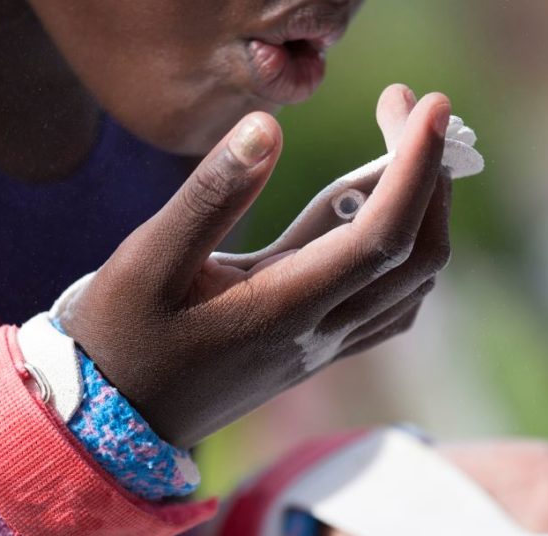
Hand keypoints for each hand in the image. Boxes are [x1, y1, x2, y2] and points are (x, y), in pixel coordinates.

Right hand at [61, 84, 451, 446]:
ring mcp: (323, 350)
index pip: (382, 234)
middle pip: (417, 256)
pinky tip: (384, 220)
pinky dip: (410, 256)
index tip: (431, 104)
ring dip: (426, 212)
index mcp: (284, 306)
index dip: (417, 166)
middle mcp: (319, 333)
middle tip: (407, 104)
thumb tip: (269, 127)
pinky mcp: (315, 355)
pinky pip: (392, 308)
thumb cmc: (123, 337)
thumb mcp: (148, 260)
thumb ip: (211, 194)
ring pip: (412, 284)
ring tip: (402, 148)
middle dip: (430, 173)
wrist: (117, 419)